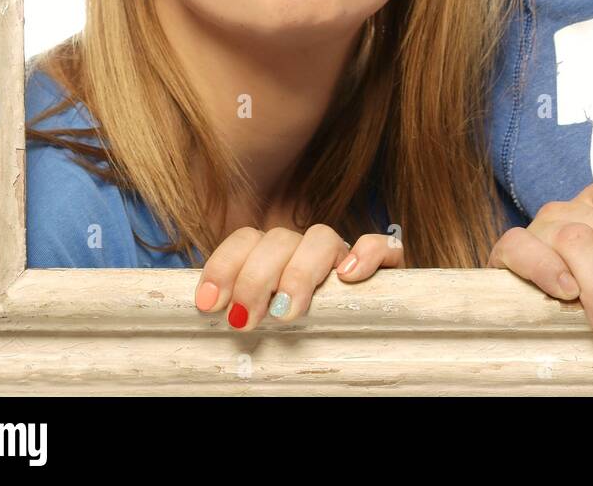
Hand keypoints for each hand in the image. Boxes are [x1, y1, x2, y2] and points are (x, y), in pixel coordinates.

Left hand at [194, 224, 403, 330]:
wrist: (361, 355)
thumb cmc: (299, 343)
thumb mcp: (261, 326)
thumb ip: (239, 314)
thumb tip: (206, 317)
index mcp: (273, 259)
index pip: (245, 239)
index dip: (223, 266)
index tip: (210, 304)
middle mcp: (306, 252)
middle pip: (277, 239)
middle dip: (255, 279)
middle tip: (247, 320)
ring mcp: (345, 258)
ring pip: (322, 237)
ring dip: (300, 272)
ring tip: (288, 312)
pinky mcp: (385, 269)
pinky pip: (382, 245)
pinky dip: (367, 253)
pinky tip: (349, 276)